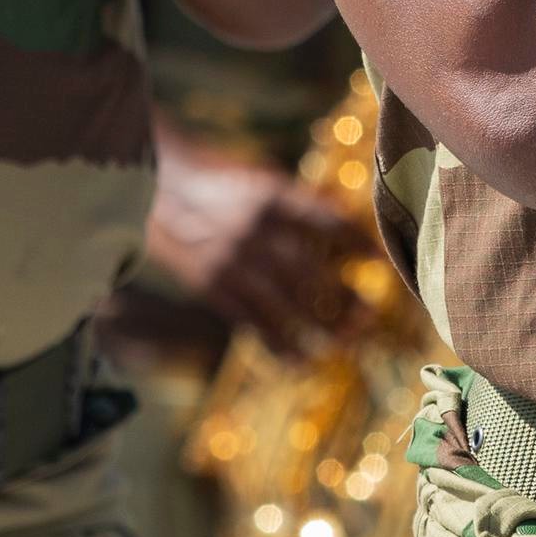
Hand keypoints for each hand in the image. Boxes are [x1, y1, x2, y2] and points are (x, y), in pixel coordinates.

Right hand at [143, 144, 366, 348]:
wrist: (154, 183)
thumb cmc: (216, 176)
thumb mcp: (259, 176)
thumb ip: (296, 203)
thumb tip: (342, 226)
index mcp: (270, 196)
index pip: (326, 223)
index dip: (357, 244)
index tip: (381, 263)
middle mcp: (252, 231)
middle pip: (309, 272)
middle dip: (343, 297)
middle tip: (369, 315)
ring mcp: (230, 262)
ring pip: (284, 304)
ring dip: (319, 327)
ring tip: (348, 341)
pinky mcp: (211, 286)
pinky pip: (251, 322)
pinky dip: (278, 344)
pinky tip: (301, 360)